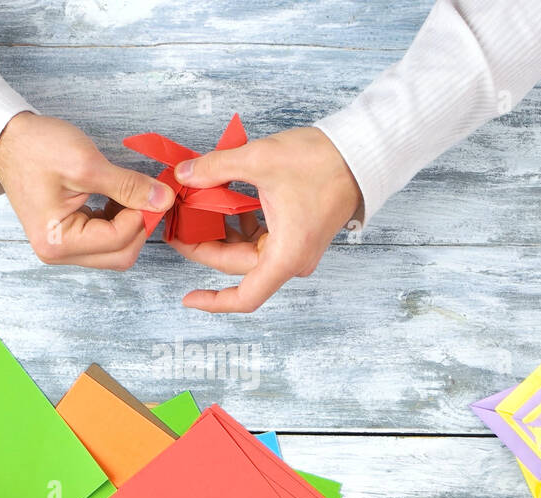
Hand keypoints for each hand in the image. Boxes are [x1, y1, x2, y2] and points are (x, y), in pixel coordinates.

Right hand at [0, 112, 173, 269]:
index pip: (119, 241)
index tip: (155, 192)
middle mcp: (58, 253)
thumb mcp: (86, 164)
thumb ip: (128, 186)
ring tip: (130, 193)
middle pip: (120, 255)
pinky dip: (119, 223)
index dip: (142, 216)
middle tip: (148, 195)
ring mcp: (62, 248)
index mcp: (58, 241)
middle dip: (139, 226)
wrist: (7, 139)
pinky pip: (104, 241)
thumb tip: (162, 200)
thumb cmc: (36, 148)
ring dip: (130, 225)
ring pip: (115, 250)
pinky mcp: (67, 237)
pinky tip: (118, 199)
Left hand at [167, 127, 361, 312]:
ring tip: (195, 209)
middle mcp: (291, 259)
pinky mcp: (298, 233)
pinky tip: (224, 204)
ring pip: (248, 251)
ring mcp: (296, 247)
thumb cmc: (322, 163)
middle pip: (237, 266)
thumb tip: (184, 174)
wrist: (361, 153)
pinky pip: (261, 238)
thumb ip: (216, 168)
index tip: (187, 297)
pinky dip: (240, 225)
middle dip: (205, 246)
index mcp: (285, 256)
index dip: (213, 301)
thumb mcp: (260, 160)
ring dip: (222, 233)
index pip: (245, 297)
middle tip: (178, 225)